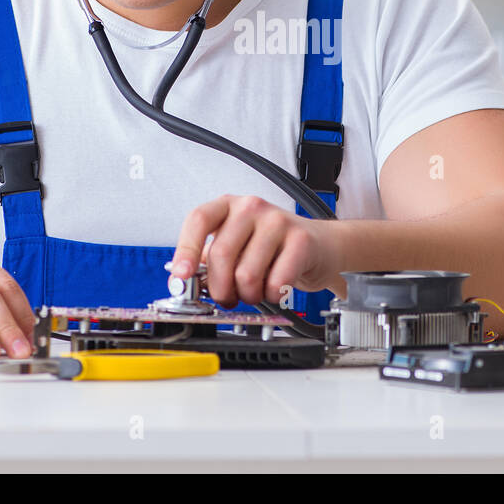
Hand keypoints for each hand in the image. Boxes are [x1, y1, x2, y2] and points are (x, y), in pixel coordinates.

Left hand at [170, 194, 340, 307]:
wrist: (322, 245)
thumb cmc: (274, 248)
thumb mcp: (237, 245)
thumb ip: (210, 259)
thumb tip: (185, 281)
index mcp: (229, 206)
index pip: (198, 220)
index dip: (185, 250)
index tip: (181, 277)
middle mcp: (251, 207)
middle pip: (220, 254)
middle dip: (220, 288)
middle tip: (228, 298)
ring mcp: (277, 220)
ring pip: (246, 273)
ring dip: (249, 295)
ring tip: (256, 291)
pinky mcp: (301, 239)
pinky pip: (276, 281)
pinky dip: (273, 295)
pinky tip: (277, 289)